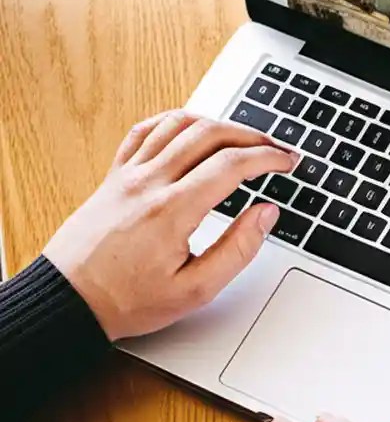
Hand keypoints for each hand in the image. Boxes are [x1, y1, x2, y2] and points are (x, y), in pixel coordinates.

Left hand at [44, 111, 297, 339]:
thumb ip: (238, 250)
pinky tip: (190, 128)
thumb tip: (266, 215)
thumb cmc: (127, 300)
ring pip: (178, 124)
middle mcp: (149, 183)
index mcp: (172, 210)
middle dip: (252, 136)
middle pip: (209, 134)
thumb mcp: (195, 290)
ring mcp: (128, 175)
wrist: (68, 300)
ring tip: (241, 137)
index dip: (268, 158)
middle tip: (275, 148)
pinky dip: (173, 121)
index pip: (231, 164)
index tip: (287, 161)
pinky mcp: (114, 176)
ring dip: (217, 123)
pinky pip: (143, 131)